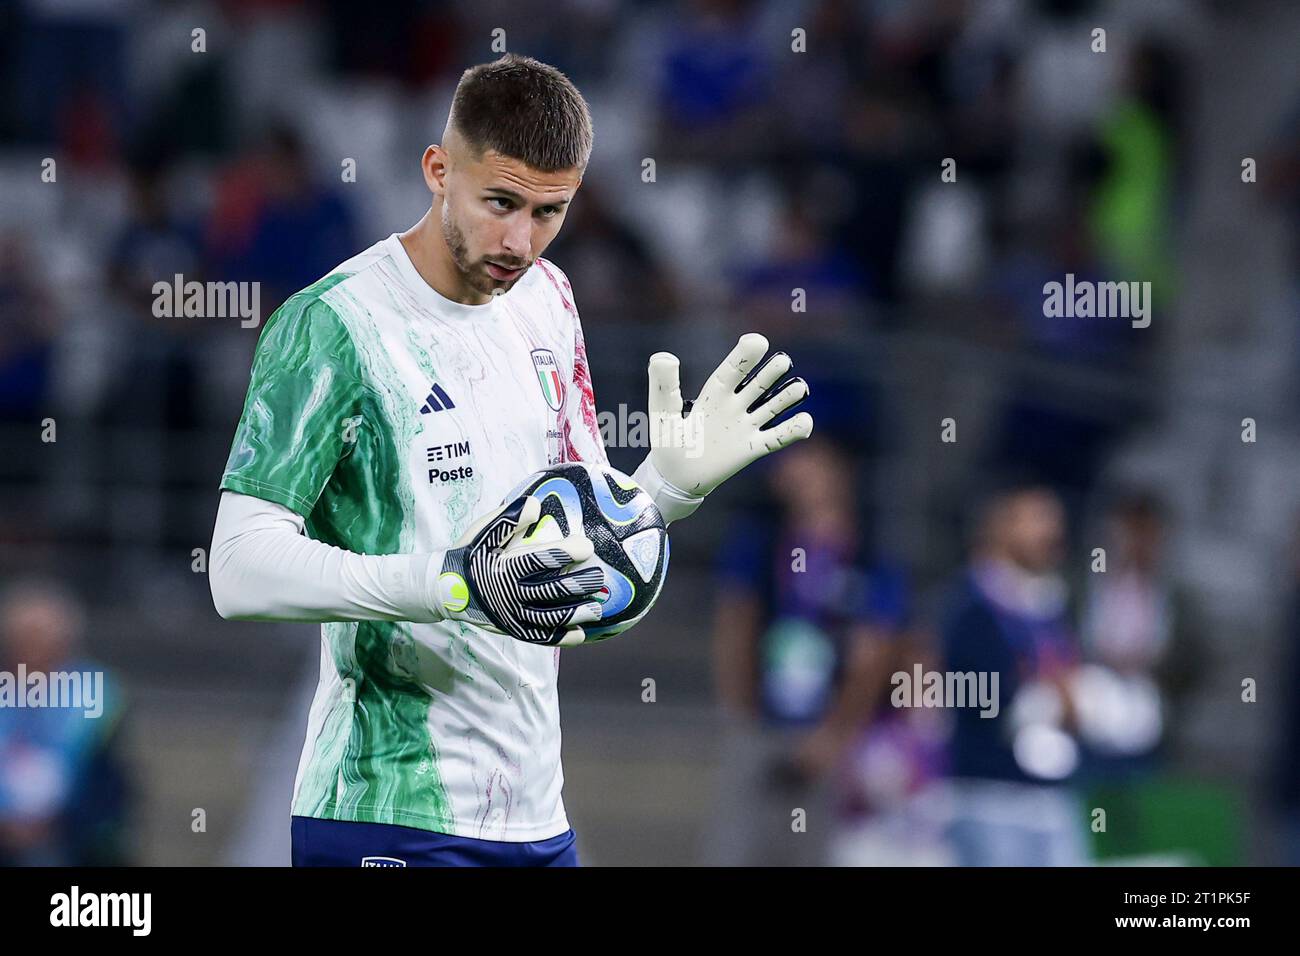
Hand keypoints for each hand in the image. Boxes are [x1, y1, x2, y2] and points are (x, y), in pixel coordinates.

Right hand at [434, 493, 603, 646]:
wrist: (444, 588)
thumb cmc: (469, 555)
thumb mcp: (483, 532)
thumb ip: (509, 518)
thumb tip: (536, 504)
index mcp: (504, 567)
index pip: (540, 559)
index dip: (565, 552)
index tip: (587, 546)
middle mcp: (509, 594)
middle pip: (551, 591)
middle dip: (579, 585)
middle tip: (599, 578)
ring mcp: (511, 615)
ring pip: (549, 618)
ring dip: (576, 614)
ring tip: (597, 608)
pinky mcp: (511, 629)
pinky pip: (539, 637)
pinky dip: (561, 637)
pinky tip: (580, 634)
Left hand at [641, 333, 813, 503]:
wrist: (675, 478)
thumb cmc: (668, 443)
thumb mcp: (663, 412)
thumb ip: (663, 386)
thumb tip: (662, 357)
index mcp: (714, 393)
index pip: (733, 370)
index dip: (745, 355)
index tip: (757, 341)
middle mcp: (734, 406)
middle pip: (757, 385)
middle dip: (770, 373)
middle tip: (782, 361)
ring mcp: (745, 427)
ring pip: (772, 407)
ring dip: (787, 397)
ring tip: (799, 388)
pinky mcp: (752, 448)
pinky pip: (776, 438)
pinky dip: (792, 431)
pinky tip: (805, 422)